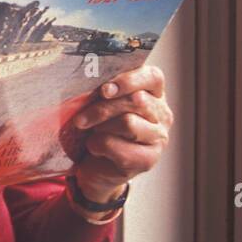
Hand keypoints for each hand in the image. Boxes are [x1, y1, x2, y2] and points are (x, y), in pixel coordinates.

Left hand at [70, 64, 172, 204]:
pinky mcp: (147, 160)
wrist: (95, 165)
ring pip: (128, 123)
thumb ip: (103, 91)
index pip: (153, 77)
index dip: (128, 80)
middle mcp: (162, 115)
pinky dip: (97, 145)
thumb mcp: (100, 104)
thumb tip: (88, 79)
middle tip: (80, 117)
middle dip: (102, 108)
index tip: (103, 89)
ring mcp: (158, 138)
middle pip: (136, 100)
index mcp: (154, 94)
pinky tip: (95, 147)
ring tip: (89, 131)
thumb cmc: (98, 127)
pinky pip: (116, 145)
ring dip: (99, 126)